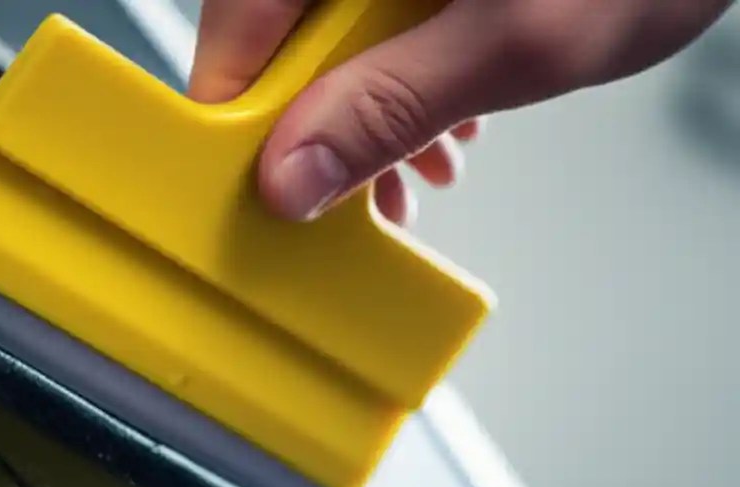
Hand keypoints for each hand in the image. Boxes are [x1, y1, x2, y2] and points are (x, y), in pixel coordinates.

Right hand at [191, 0, 731, 223]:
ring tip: (409, 176)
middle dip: (312, 129)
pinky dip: (405, 81)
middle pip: (282, 35)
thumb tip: (295, 174)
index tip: (245, 186)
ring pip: (333, 34)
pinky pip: (382, 22)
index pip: (240, 24)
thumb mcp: (514, 41)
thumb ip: (392, 107)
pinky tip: (447, 124)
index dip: (235, 113)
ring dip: (362, 115)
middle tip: (336, 201)